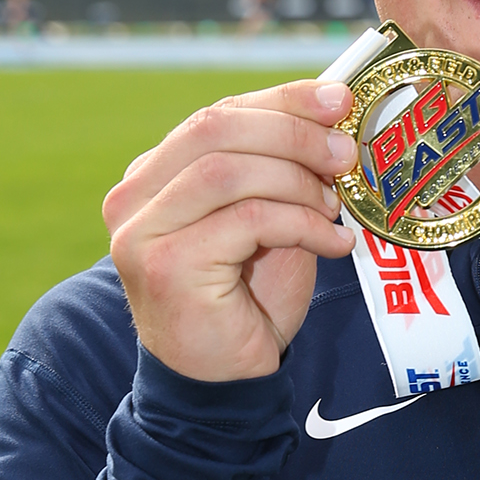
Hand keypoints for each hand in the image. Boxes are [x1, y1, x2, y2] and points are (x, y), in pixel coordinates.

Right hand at [103, 80, 359, 381]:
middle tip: (345, 154)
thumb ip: (282, 166)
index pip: (219, 113)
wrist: (222, 379)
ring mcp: (142, 231)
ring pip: (230, 171)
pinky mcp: (165, 265)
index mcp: (154, 173)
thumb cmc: (246, 296)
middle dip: (294, 133)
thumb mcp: (269, 215)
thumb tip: (334, 111)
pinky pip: (248, 219)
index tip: (340, 99)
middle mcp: (134, 196)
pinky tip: (332, 244)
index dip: (283, 100)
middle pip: (217, 129)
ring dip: (299, 183)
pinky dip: (302, 224)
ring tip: (336, 209)